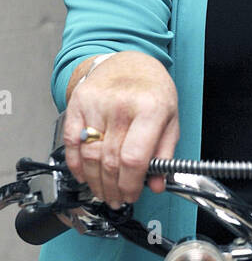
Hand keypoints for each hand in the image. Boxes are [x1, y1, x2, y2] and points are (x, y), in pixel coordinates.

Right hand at [62, 51, 178, 205]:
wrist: (128, 62)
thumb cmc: (152, 90)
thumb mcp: (171, 118)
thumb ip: (165, 154)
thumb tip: (157, 184)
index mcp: (150, 108)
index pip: (134, 158)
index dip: (131, 184)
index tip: (132, 194)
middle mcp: (121, 105)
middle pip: (110, 161)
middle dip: (113, 188)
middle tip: (118, 199)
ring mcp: (95, 104)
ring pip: (89, 155)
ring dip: (95, 182)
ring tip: (103, 192)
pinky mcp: (77, 104)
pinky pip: (72, 142)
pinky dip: (76, 164)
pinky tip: (84, 176)